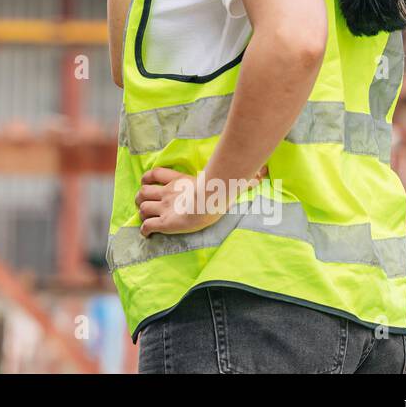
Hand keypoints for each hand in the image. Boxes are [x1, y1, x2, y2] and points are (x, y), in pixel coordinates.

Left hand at [136, 165, 267, 236]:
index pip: (154, 173)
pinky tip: (148, 234)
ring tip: (146, 217)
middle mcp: (167, 194)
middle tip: (145, 203)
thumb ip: (241, 177)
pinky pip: (147, 226)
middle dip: (141, 198)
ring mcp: (164, 208)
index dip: (148, 178)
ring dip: (141, 213)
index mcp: (178, 181)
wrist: (209, 200)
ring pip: (141, 208)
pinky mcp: (164, 222)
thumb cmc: (217, 190)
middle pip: (143, 192)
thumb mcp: (226, 179)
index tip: (148, 182)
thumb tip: (264, 174)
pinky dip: (145, 230)